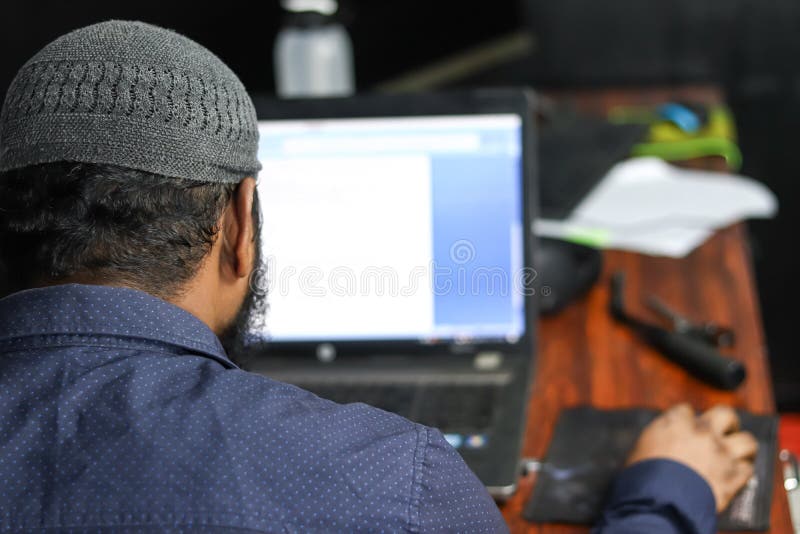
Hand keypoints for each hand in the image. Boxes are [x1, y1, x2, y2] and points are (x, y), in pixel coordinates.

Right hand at [626, 403, 757, 511]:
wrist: (658, 500)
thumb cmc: (642, 475)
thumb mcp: (641, 448)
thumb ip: (658, 438)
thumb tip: (664, 441)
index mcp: (676, 422)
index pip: (687, 410)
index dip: (688, 419)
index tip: (687, 428)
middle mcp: (702, 432)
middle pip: (725, 414)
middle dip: (727, 422)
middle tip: (725, 430)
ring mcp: (721, 453)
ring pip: (747, 440)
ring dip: (742, 446)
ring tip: (738, 452)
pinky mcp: (732, 476)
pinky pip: (747, 469)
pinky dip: (742, 471)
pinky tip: (736, 474)